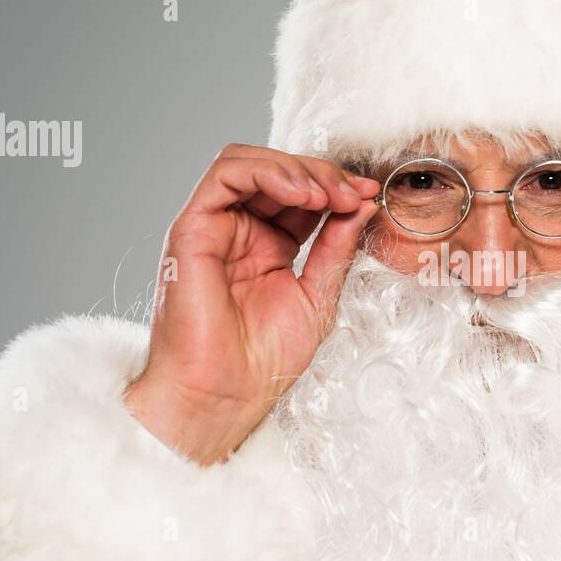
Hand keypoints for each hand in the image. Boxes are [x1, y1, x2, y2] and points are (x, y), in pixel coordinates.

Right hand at [125, 144, 379, 464]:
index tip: (369, 195)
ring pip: (249, 163)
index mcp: (267, 246)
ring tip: (329, 193)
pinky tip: (301, 194)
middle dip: (322, 174)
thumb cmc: (261, 362)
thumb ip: (337, 248)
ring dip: (297, 169)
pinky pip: (225, 175)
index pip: (300, 195)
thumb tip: (362, 203)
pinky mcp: (191, 228)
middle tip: (355, 191)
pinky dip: (267, 172)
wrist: (223, 397)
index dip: (336, 187)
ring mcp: (213, 228)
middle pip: (277, 172)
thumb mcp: (317, 295)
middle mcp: (238, 232)